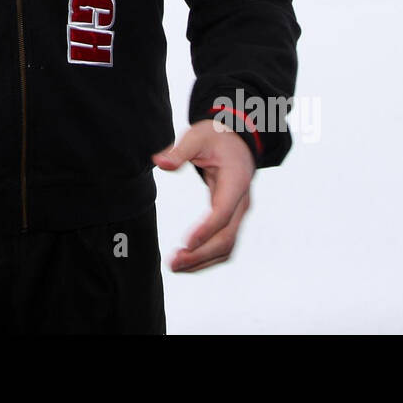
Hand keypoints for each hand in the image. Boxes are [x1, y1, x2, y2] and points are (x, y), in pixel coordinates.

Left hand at [153, 118, 255, 272]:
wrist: (236, 139)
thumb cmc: (216, 137)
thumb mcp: (197, 136)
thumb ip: (179, 151)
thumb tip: (160, 163)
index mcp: (236, 181)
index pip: (223, 212)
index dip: (206, 230)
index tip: (185, 243)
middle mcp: (242, 202)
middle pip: (226, 237)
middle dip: (201, 254)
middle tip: (173, 262)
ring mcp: (239, 212)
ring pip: (227, 246)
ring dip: (203, 260)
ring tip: (175, 266)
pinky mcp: (232, 218)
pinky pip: (224, 242)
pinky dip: (207, 256)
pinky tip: (187, 260)